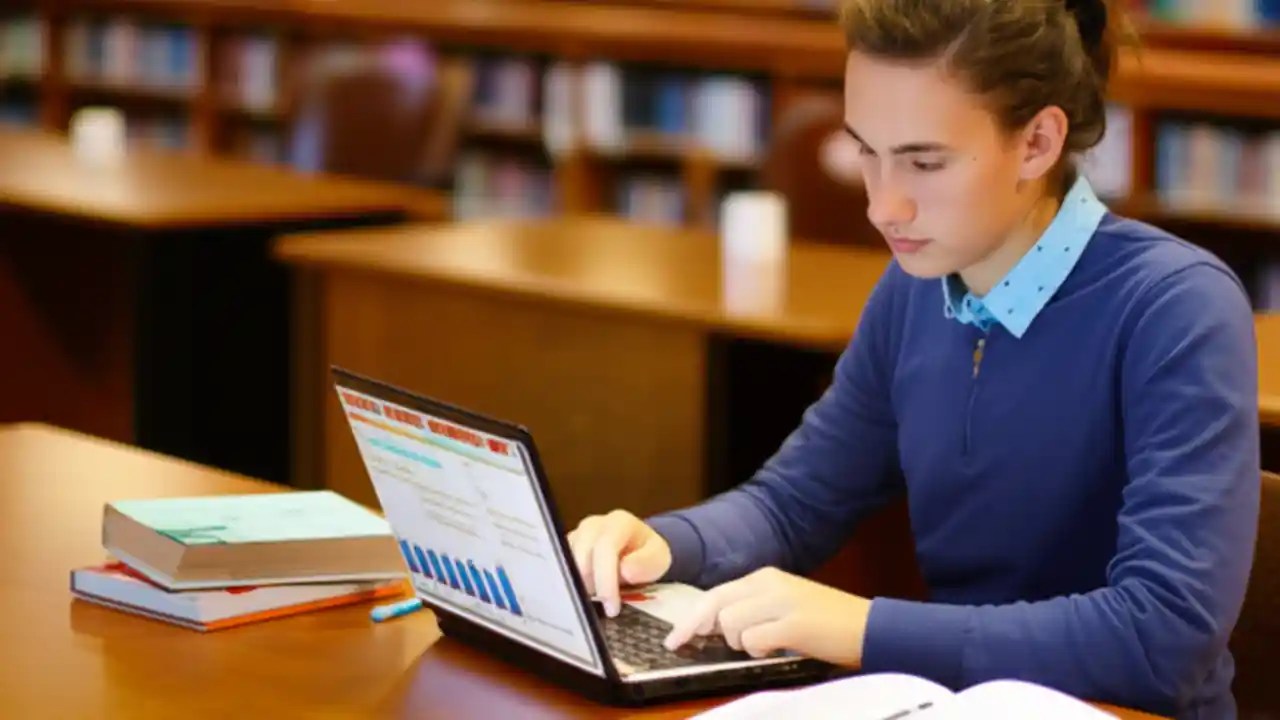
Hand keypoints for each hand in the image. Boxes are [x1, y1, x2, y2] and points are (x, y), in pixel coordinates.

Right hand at [566, 510, 671, 616]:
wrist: (638, 548)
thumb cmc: (647, 554)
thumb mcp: (659, 559)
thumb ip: (646, 563)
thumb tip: (625, 570)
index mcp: (618, 523)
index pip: (605, 548)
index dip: (606, 579)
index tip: (612, 606)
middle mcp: (593, 525)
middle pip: (581, 557)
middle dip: (591, 587)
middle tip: (603, 608)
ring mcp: (576, 535)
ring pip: (567, 565)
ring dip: (580, 587)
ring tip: (597, 600)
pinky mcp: (565, 549)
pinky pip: (560, 569)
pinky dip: (571, 586)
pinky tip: (584, 597)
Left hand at [663, 567, 871, 666]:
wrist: (867, 626)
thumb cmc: (825, 622)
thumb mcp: (783, 605)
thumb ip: (751, 609)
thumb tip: (714, 625)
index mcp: (765, 577)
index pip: (716, 594)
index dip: (692, 618)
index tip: (675, 637)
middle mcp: (770, 583)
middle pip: (716, 605)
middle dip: (699, 629)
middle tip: (686, 644)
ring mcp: (781, 601)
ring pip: (731, 624)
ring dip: (741, 643)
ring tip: (765, 644)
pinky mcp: (793, 623)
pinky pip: (753, 641)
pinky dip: (759, 650)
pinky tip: (776, 648)